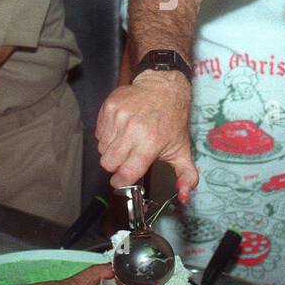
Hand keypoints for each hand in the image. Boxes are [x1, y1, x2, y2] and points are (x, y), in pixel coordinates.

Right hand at [96, 71, 198, 199]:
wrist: (163, 87)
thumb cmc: (172, 120)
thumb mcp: (182, 149)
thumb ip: (186, 176)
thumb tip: (185, 197)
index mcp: (150, 143)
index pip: (125, 173)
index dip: (121, 181)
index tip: (122, 180)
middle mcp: (132, 130)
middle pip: (108, 163)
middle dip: (115, 165)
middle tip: (126, 158)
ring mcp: (118, 117)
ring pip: (102, 149)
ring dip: (111, 150)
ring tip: (126, 141)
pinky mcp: (109, 107)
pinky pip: (98, 133)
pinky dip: (107, 135)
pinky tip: (121, 129)